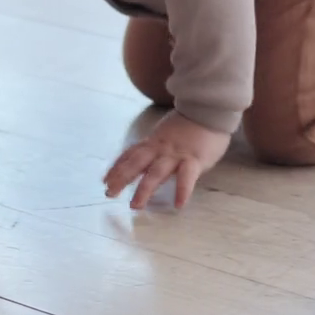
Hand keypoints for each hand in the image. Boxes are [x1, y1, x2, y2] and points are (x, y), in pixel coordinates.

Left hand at [103, 111, 229, 209]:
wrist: (210, 108)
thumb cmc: (191, 123)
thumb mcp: (167, 131)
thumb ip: (157, 144)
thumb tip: (147, 157)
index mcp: (154, 141)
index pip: (131, 154)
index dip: (117, 167)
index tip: (104, 180)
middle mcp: (160, 148)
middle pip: (136, 163)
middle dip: (121, 178)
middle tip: (109, 194)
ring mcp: (176, 154)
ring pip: (156, 172)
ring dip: (144, 189)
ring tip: (135, 206)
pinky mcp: (194, 160)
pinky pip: (187, 177)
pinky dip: (182, 190)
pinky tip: (178, 205)